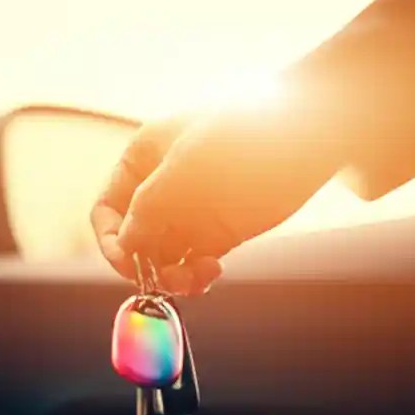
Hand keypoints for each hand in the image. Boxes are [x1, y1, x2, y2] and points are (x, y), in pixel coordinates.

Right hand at [90, 104, 348, 295]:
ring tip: (191, 280)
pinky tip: (208, 273)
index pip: (108, 210)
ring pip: (161, 257)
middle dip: (143, 263)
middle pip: (133, 240)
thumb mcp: (183, 166)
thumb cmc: (241, 135)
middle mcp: (162, 189)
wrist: (305, 135)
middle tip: (163, 279)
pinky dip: (193, 276)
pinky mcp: (219, 233)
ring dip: (169, 275)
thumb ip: (148, 206)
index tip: (128, 263)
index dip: (112, 240)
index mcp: (143, 160)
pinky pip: (191, 264)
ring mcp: (191, 212)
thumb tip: (126, 244)